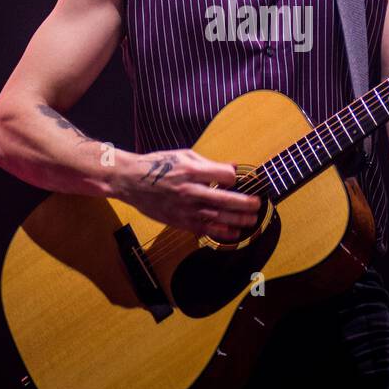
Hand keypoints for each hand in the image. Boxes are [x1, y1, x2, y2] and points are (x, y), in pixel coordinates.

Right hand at [111, 148, 262, 241]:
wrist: (130, 180)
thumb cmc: (157, 165)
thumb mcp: (184, 155)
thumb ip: (209, 164)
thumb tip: (233, 168)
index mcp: (191, 170)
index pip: (224, 176)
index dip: (235, 177)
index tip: (240, 179)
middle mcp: (189, 190)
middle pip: (224, 199)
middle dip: (245, 203)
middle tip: (258, 204)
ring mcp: (184, 208)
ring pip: (217, 217)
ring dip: (237, 220)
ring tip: (252, 220)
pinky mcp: (178, 220)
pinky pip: (203, 228)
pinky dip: (220, 232)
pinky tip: (233, 233)